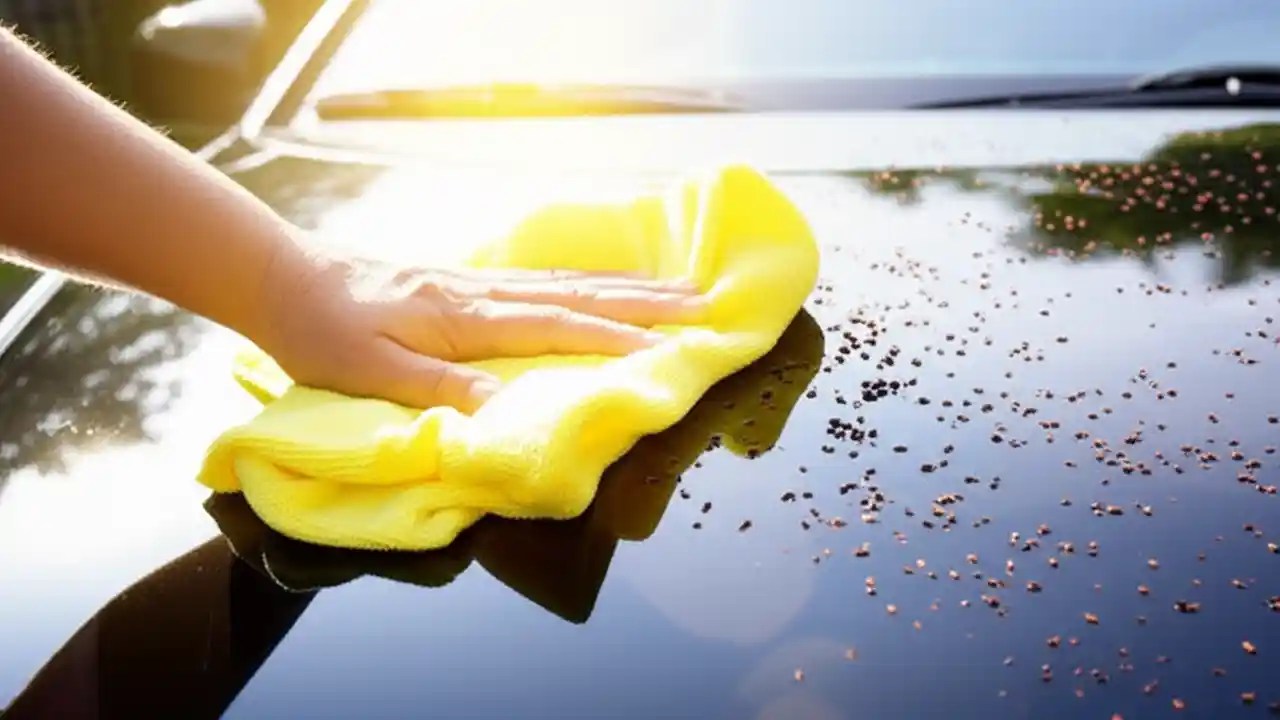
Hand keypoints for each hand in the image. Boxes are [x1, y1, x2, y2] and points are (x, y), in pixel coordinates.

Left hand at [255, 248, 705, 410]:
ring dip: (627, 286)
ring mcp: (477, 284)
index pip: (555, 325)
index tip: (670, 343)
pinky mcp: (467, 285)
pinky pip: (544, 280)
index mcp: (464, 317)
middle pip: (578, 293)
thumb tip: (503, 406)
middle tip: (705, 303)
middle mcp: (482, 294)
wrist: (284, 277)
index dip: (614, 335)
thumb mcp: (369, 371)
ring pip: (567, 282)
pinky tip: (605, 284)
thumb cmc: (321, 332)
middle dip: (645, 301)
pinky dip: (588, 281)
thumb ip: (438, 387)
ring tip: (678, 289)